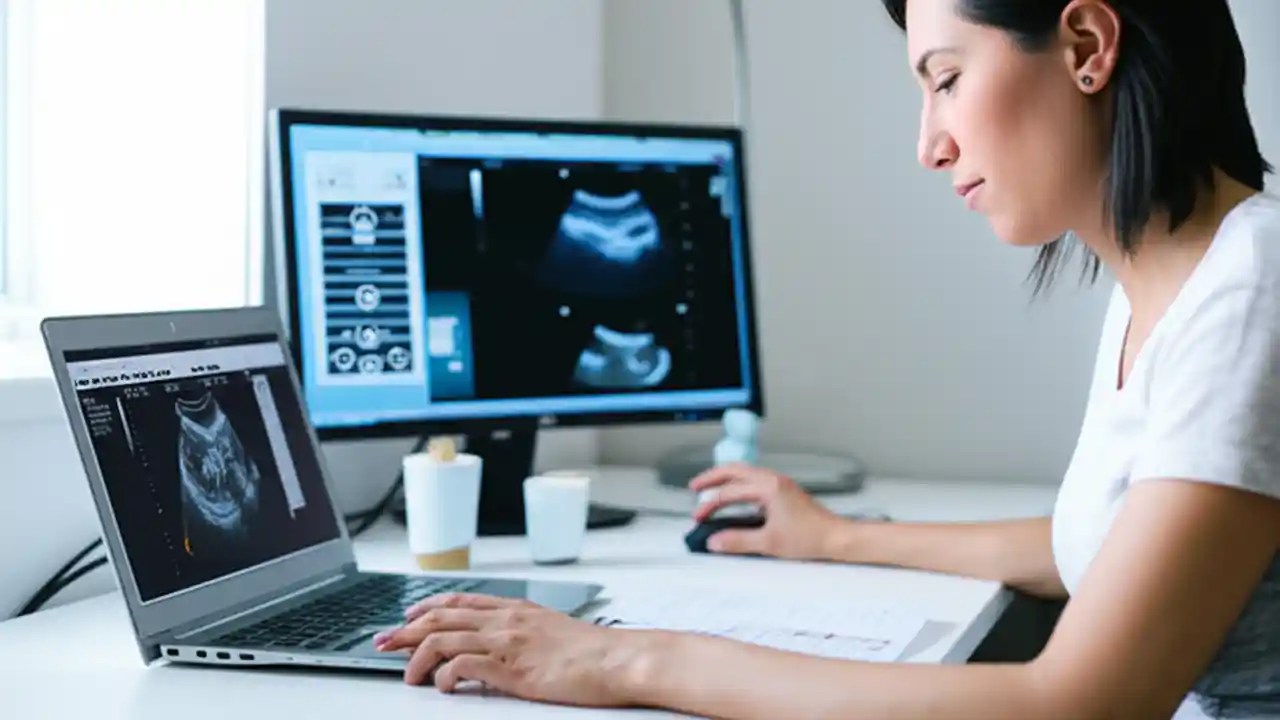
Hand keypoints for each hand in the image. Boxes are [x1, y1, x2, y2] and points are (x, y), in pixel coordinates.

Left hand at [373, 592, 645, 706]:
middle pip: (442, 617)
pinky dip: (446, 677)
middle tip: (383, 642)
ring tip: (407, 674)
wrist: (616, 660)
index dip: (425, 608)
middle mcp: (506, 620)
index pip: (458, 601)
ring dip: (417, 656)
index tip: (406, 616)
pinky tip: (443, 687)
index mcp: (515, 608)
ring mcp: (507, 643)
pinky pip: (464, 667)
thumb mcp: (551, 629)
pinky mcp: (512, 669)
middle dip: (406, 630)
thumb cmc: (592, 651)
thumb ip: (522, 631)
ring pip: (444, 639)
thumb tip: (499, 645)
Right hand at [689, 462, 843, 559]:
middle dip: (713, 477)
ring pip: (746, 472)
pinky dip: (740, 483)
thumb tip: (714, 541)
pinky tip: (735, 495)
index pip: (729, 493)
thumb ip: (738, 541)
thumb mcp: (769, 543)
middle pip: (735, 470)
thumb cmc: (810, 538)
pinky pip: (755, 479)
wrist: (837, 537)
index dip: (710, 506)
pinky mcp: (784, 491)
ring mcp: (780, 483)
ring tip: (711, 488)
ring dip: (727, 478)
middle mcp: (773, 479)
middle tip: (695, 487)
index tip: (698, 519)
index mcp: (768, 487)